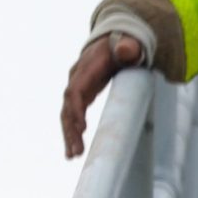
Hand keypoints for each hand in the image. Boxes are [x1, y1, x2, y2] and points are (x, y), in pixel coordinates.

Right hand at [62, 33, 144, 157]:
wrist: (114, 41)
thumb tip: (126, 50)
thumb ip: (128, 48)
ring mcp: (77, 87)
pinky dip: (73, 130)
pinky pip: (73, 115)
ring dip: (69, 135)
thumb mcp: (130, 44)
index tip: (81, 128)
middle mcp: (77, 79)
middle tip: (75, 152)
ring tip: (72, 156)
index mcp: (87, 69)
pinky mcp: (82, 94)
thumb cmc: (125, 44)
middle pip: (68, 107)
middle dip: (69, 129)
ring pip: (67, 114)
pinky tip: (75, 148)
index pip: (75, 91)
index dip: (76, 109)